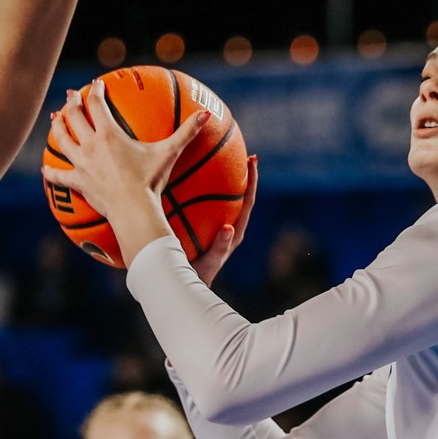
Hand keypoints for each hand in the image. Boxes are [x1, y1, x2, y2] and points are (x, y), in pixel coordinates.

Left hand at [44, 83, 207, 229]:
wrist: (133, 209)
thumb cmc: (151, 181)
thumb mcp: (169, 153)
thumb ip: (187, 132)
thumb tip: (208, 114)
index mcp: (109, 134)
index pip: (97, 104)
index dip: (96, 91)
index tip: (96, 84)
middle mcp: (90, 145)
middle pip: (74, 116)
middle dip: (72, 103)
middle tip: (72, 96)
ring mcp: (81, 164)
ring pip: (61, 140)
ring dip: (56, 126)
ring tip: (53, 118)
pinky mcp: (78, 183)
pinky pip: (60, 176)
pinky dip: (51, 172)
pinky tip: (45, 169)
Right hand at [190, 156, 256, 285]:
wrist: (185, 286)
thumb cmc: (198, 275)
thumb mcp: (210, 262)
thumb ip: (220, 247)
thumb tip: (229, 228)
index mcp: (235, 232)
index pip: (248, 201)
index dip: (252, 181)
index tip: (252, 160)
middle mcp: (230, 226)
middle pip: (241, 195)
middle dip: (244, 174)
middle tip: (244, 153)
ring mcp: (219, 226)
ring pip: (225, 198)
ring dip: (225, 179)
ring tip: (220, 158)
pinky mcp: (206, 228)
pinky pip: (207, 204)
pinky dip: (204, 190)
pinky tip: (190, 177)